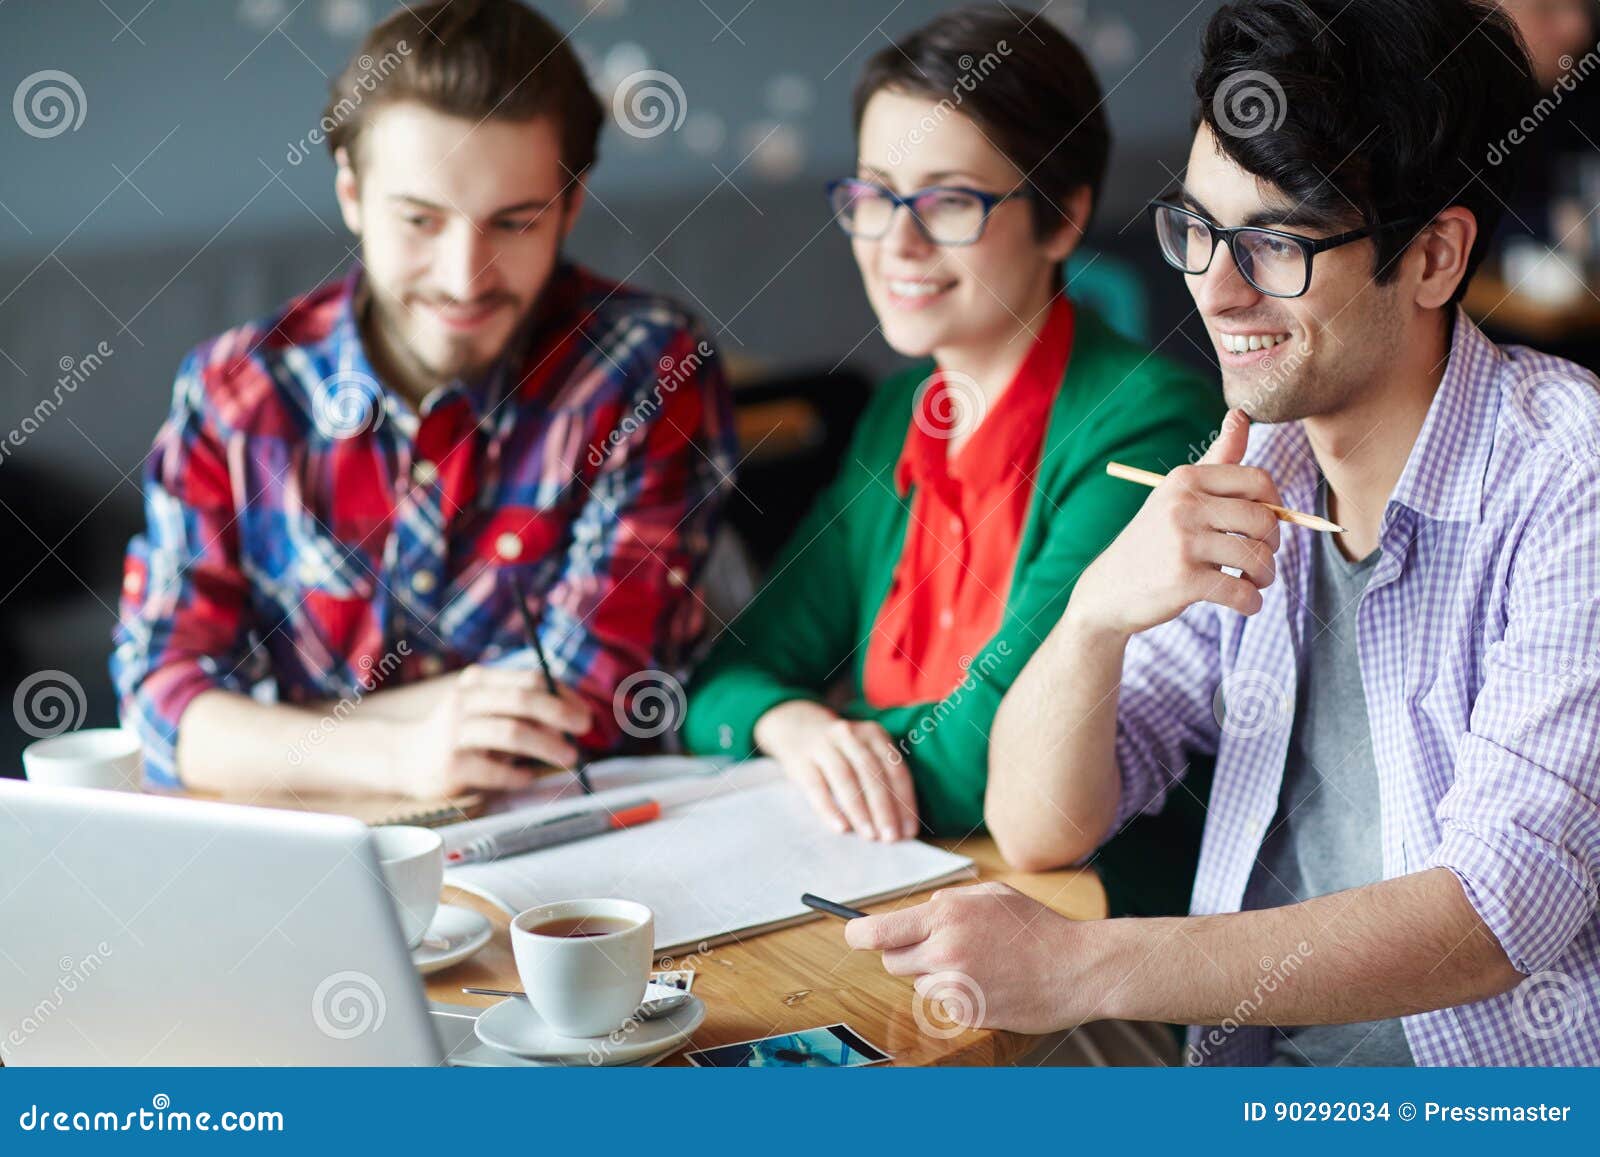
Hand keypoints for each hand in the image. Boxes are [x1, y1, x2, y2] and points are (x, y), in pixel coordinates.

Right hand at [393, 665, 591, 797]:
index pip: (530, 679)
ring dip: (548, 746)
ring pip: (512, 733)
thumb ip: (521, 709)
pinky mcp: (451, 765)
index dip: (563, 695)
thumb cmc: (458, 733)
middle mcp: (466, 701)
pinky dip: (519, 774)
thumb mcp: (485, 709)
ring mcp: (456, 732)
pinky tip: (528, 777)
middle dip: (560, 714)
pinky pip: (496, 770)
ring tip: (569, 757)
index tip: (585, 713)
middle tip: (583, 729)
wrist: (403, 758)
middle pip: (523, 701)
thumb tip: (573, 717)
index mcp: (479, 681)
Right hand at [754, 700, 918, 840]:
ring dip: (860, 810)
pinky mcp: (801, 761)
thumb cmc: (842, 751)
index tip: (910, 830)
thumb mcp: (865, 750)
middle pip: (872, 774)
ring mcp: (824, 746)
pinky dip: (829, 809)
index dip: (905, 801)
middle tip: (891, 838)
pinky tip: (840, 828)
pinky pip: (816, 787)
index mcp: (874, 734)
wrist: (797, 727)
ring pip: (846, 778)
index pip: (895, 769)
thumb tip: (900, 824)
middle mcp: (850, 735)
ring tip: (869, 836)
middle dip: (884, 809)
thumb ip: (882, 777)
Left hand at [844, 882, 1087, 1033]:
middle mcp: (945, 949)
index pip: (879, 931)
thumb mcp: (993, 896)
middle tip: (937, 951)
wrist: (1077, 968)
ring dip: (936, 978)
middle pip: (892, 962)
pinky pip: (945, 1005)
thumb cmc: (1037, 928)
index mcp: (946, 915)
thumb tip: (919, 913)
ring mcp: (956, 985)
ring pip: (919, 985)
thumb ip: (950, 902)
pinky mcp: (968, 1013)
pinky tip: (990, 986)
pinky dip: (959, 998)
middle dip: (906, 956)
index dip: (858, 936)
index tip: (851, 937)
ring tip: (978, 967)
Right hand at [1069, 409, 1282, 638]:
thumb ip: (1217, 459)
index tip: (1265, 527)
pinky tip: (1244, 603)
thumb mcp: (1178, 495)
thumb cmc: (1154, 541)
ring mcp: (1183, 542)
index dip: (1276, 506)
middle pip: (1264, 520)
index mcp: (1185, 479)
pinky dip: (1251, 603)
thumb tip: (1240, 414)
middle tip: (1260, 560)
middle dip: (1273, 545)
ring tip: (1254, 583)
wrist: (1109, 590)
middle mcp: (1183, 505)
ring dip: (1265, 577)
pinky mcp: (1184, 580)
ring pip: (1257, 558)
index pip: (1258, 481)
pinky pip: (1242, 593)